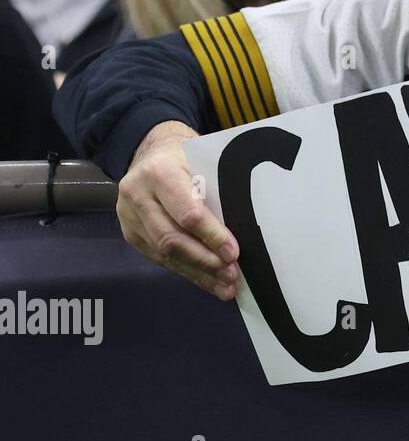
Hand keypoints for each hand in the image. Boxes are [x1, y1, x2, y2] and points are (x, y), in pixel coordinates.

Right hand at [116, 121, 240, 299]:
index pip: (187, 213)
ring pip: (164, 253)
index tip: (233, 253)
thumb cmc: (187, 157)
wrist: (151, 153)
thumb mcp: (202, 162)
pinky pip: (159, 258)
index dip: (212, 236)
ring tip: (225, 287)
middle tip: (232, 275)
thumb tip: (246, 228)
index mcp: (160, 173)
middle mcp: (138, 195)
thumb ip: (216, 189)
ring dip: (198, 273)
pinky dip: (186, 271)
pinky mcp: (131, 234)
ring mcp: (129, 217)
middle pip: (172, 238)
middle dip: (205, 261)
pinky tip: (208, 282)